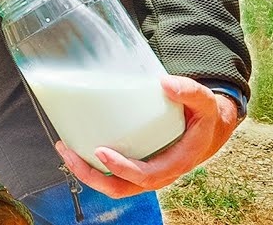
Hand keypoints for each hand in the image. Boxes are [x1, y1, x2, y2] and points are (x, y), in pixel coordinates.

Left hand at [55, 75, 241, 196]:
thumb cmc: (202, 117)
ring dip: (85, 173)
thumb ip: (190, 91)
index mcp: (175, 163)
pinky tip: (75, 146)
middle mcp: (158, 174)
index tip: (100, 152)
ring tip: (65, 150)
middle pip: (121, 188)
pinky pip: (111, 176)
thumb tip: (165, 84)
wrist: (207, 128)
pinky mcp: (135, 167)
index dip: (122, 169)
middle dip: (91, 176)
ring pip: (112, 186)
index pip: (146, 176)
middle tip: (69, 153)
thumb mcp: (204, 102)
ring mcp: (144, 173)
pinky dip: (91, 167)